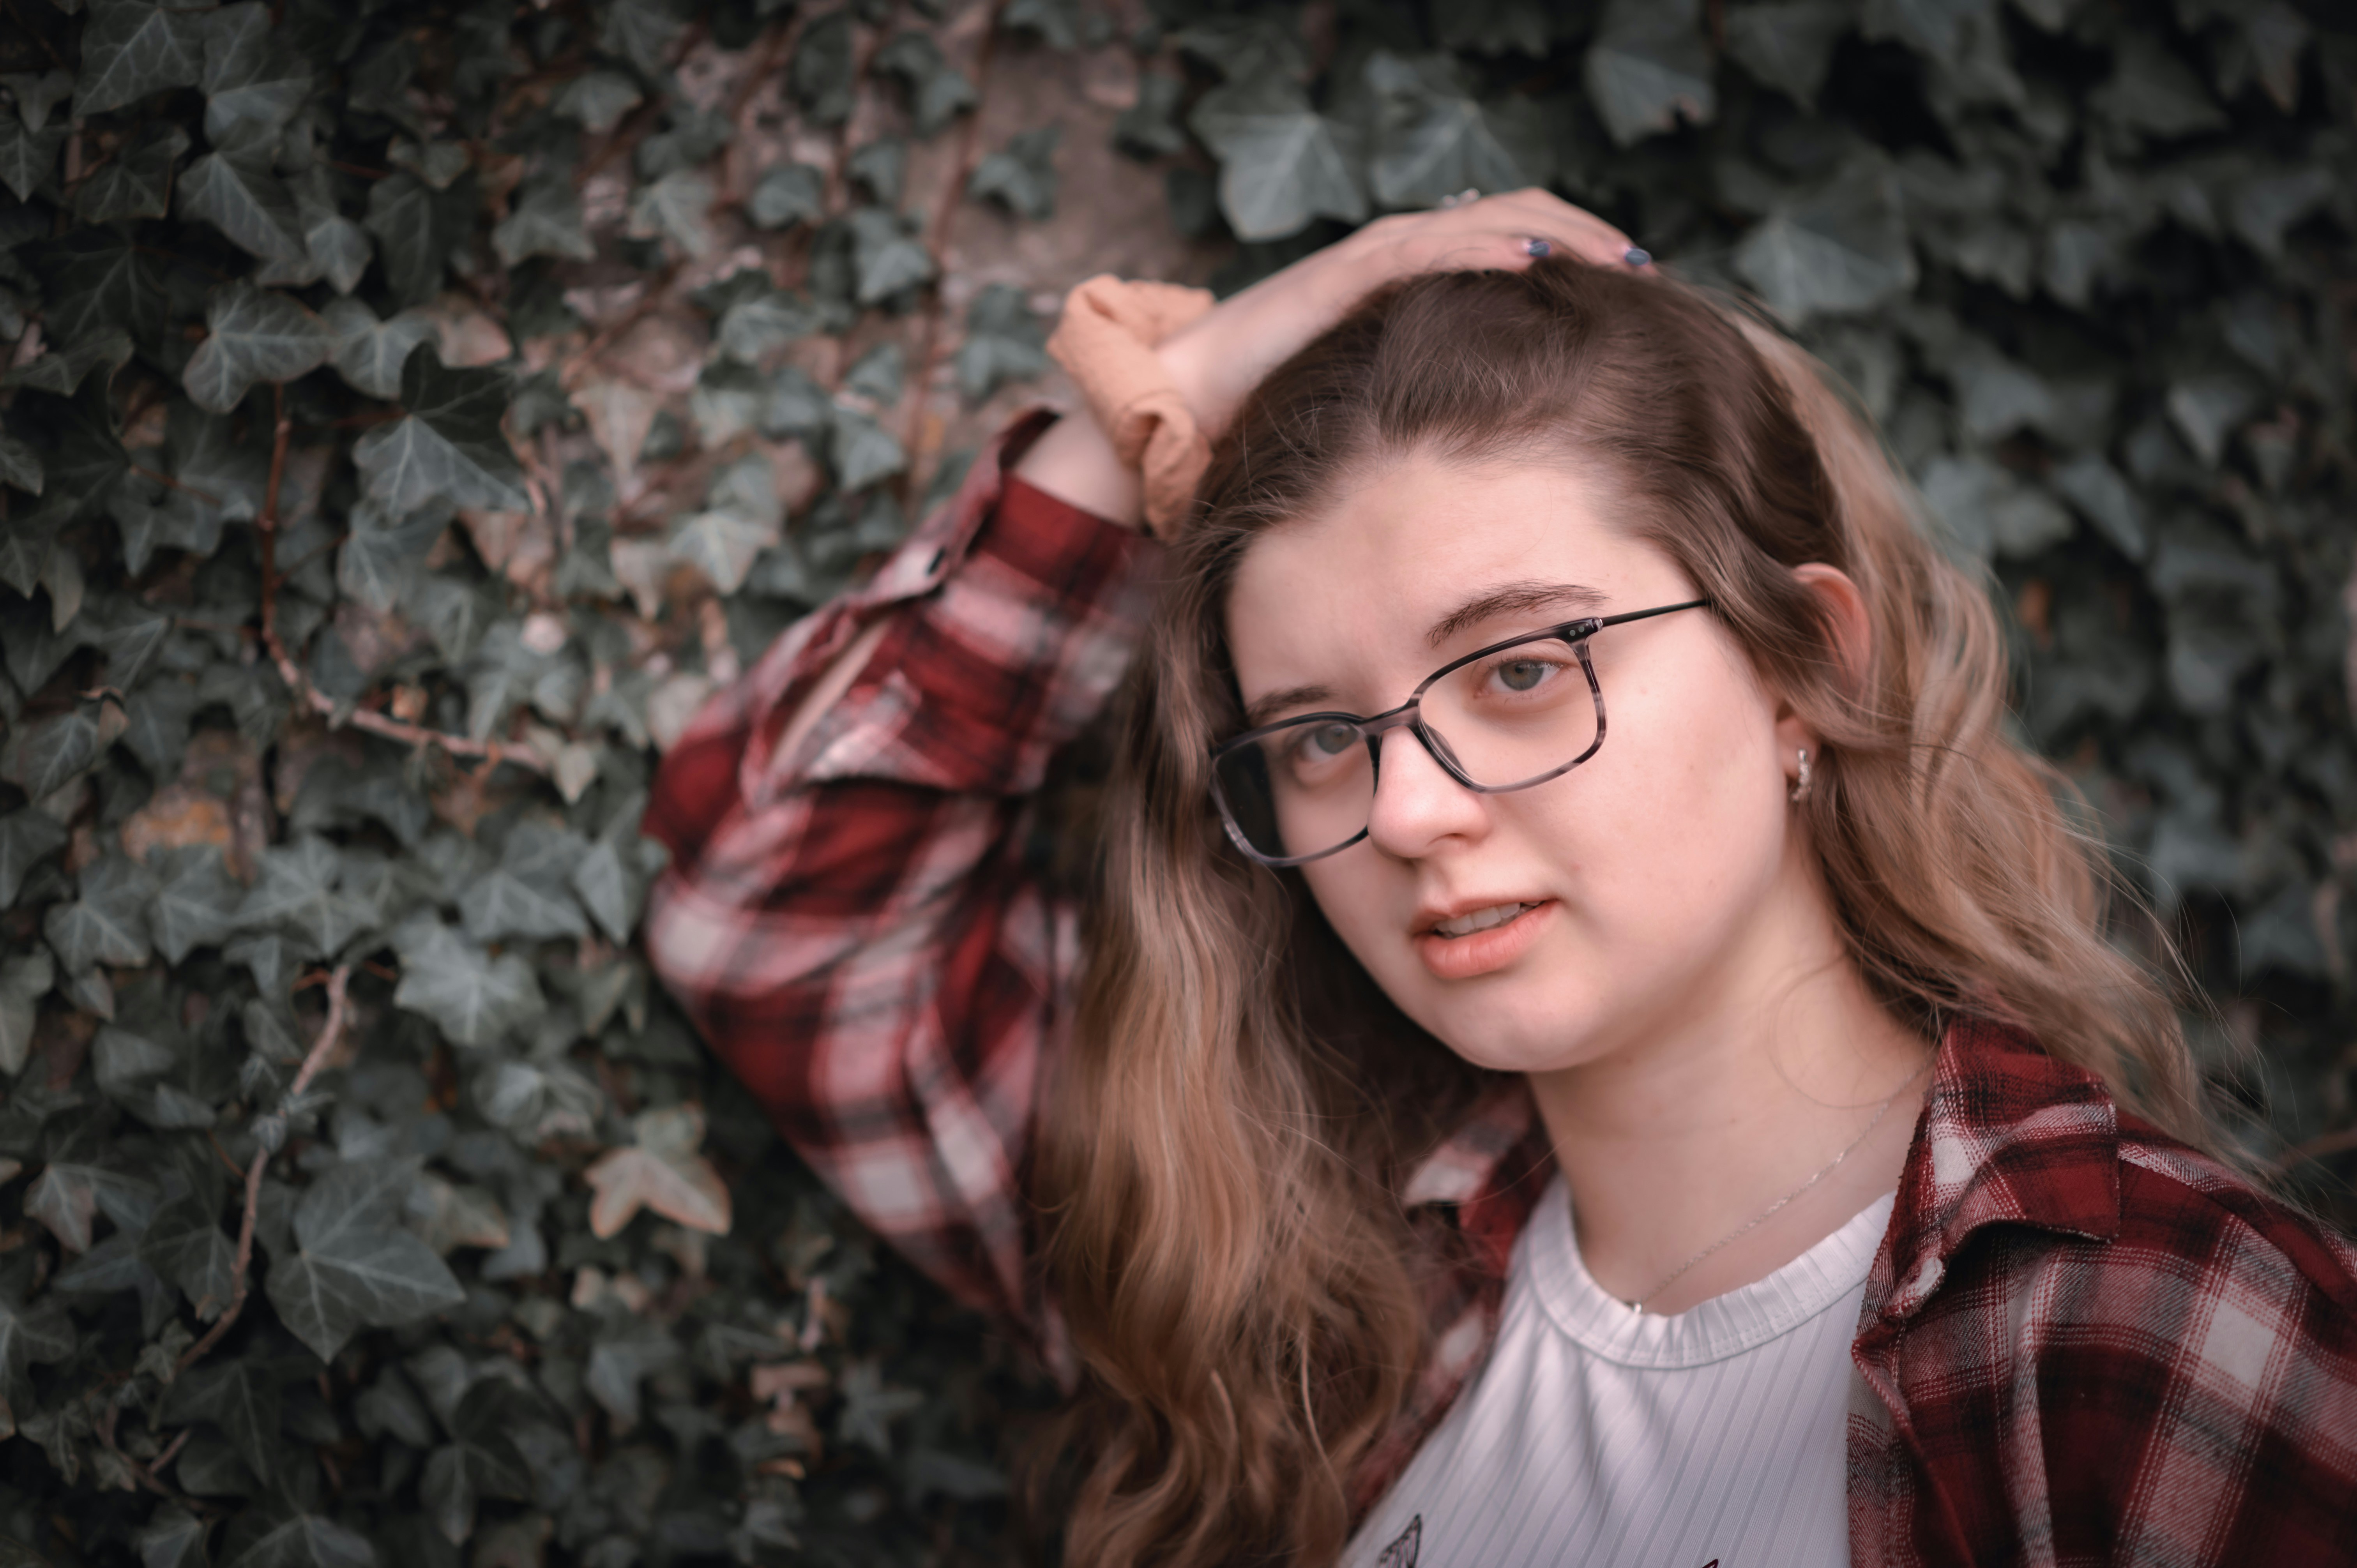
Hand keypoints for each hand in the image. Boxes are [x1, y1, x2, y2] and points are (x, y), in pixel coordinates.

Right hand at [1159, 190, 1643, 441]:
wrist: (1201, 391)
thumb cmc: (1287, 393)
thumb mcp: (1386, 383)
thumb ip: (1438, 378)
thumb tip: (1504, 415)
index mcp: (1419, 269)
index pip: (1515, 235)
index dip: (1580, 248)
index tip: (1636, 283)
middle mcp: (1405, 246)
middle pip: (1518, 214)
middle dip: (1588, 234)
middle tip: (1647, 267)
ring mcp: (1376, 253)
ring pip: (1486, 219)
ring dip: (1557, 232)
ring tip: (1614, 258)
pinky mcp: (1348, 273)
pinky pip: (1430, 249)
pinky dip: (1486, 248)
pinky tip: (1534, 261)